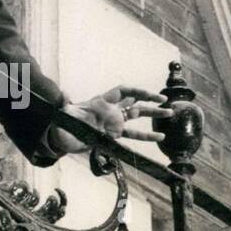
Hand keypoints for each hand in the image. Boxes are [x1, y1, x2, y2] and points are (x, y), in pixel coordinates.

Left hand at [47, 84, 172, 154]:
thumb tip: (63, 94)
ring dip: (153, 115)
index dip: (137, 91)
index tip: (150, 94)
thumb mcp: (64, 113)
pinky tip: (160, 137)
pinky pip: (133, 135)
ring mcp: (113, 124)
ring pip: (137, 117)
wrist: (60, 139)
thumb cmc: (61, 123)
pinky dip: (146, 136)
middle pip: (134, 102)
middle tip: (166, 102)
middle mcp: (110, 111)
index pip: (123, 92)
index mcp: (101, 102)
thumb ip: (66, 103)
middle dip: (150, 101)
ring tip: (170, 114)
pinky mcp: (113, 137)